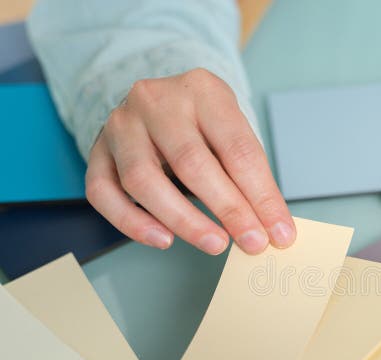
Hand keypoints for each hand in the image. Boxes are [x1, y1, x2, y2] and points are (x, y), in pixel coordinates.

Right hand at [86, 68, 295, 255]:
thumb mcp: (234, 133)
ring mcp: (120, 125)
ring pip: (143, 179)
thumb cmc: (203, 124)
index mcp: (202, 90)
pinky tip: (163, 240)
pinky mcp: (96, 151)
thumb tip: (272, 227)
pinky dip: (132, 223)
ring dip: (183, 220)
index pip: (237, 148)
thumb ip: (251, 176)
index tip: (278, 231)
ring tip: (215, 243)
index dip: (261, 195)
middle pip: (191, 162)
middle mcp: (156, 100)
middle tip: (252, 242)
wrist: (159, 102)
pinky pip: (103, 192)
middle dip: (228, 209)